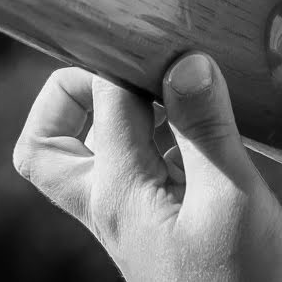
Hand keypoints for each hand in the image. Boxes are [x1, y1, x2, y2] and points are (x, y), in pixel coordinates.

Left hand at [13, 52, 281, 281]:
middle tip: (133, 77)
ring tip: (178, 99)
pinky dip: (153, 144)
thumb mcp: (233, 198)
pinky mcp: (156, 232)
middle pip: (48, 143)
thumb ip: (206, 127)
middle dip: (76, 95)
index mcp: (118, 192)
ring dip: (118, 118)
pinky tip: (204, 137)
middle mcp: (110, 207)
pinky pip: (132, 175)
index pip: (100, 100)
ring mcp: (129, 223)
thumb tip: (184, 62)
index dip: (132, 61)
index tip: (176, 48)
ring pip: (88, 159)